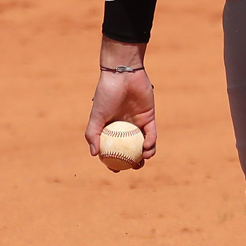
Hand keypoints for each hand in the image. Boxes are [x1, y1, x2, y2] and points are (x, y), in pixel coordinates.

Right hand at [86, 39, 157, 166]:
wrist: (123, 75)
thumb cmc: (107, 94)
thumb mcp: (96, 116)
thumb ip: (93, 134)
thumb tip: (94, 155)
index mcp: (111, 127)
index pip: (113, 148)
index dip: (114, 162)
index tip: (115, 170)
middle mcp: (125, 126)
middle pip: (130, 149)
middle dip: (133, 162)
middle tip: (132, 168)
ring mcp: (138, 122)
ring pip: (143, 144)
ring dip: (144, 155)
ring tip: (141, 161)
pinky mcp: (149, 117)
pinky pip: (151, 133)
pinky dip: (150, 142)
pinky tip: (146, 147)